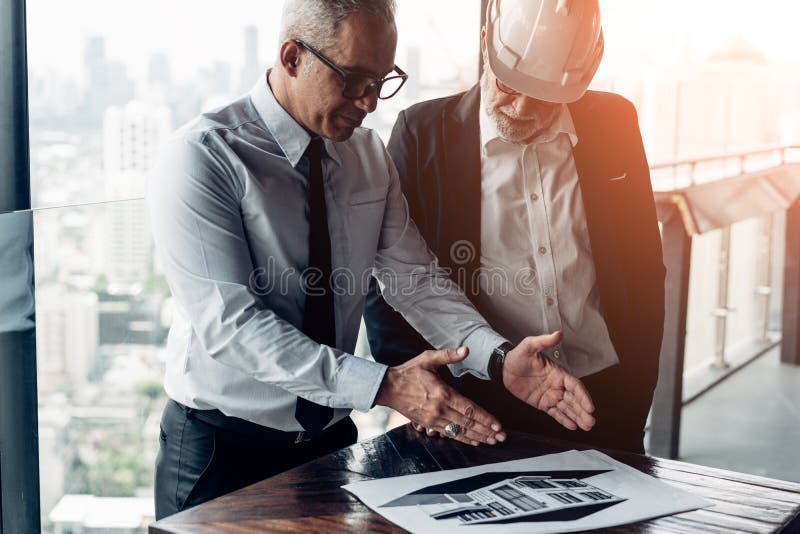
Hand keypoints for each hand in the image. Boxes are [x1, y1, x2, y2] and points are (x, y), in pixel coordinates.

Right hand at [375, 347, 506, 445]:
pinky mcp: (427, 424)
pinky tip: (473, 441)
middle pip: (468, 423)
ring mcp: (433, 419)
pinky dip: (462, 438)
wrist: (387, 387)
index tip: (498, 425)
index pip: (469, 409)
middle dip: (486, 431)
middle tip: (501, 437)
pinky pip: (449, 433)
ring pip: (460, 431)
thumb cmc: (409, 372)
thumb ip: (449, 355)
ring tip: (492, 441)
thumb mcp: (428, 359)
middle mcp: (440, 409)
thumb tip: (466, 350)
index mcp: (443, 393)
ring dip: (477, 436)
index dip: (485, 418)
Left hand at [503, 332, 595, 430]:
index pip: (575, 386)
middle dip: (583, 411)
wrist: (503, 367)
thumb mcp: (530, 346)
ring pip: (567, 408)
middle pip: (574, 400)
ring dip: (577, 417)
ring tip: (586, 427)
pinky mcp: (542, 404)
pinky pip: (555, 413)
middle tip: (591, 422)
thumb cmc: (518, 355)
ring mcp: (550, 395)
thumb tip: (558, 333)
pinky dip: (564, 420)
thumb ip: (544, 341)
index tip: (590, 407)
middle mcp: (557, 385)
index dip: (583, 397)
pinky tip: (572, 426)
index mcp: (558, 373)